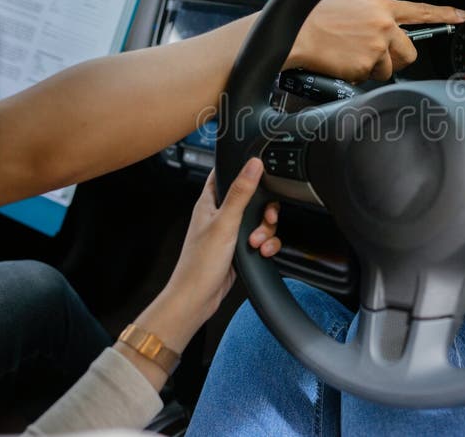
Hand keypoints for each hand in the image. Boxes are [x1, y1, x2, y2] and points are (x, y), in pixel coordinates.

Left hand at [130, 159, 276, 356]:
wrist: (198, 299)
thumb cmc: (199, 264)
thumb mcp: (224, 223)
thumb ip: (240, 192)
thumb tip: (253, 165)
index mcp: (210, 202)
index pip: (227, 174)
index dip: (244, 170)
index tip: (261, 175)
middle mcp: (220, 214)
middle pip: (252, 198)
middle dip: (264, 209)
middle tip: (265, 218)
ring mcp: (230, 232)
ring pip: (260, 220)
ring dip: (265, 230)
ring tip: (256, 242)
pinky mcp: (239, 247)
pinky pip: (261, 238)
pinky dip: (266, 244)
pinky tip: (261, 251)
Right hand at [288, 0, 464, 81]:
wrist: (298, 33)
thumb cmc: (318, 20)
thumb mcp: (353, 8)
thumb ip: (375, 19)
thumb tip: (387, 35)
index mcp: (381, 7)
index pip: (420, 11)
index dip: (444, 14)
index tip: (461, 16)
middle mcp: (384, 25)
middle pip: (410, 52)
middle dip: (397, 60)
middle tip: (376, 57)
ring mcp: (377, 46)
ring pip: (390, 69)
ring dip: (374, 68)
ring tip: (351, 55)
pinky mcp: (368, 64)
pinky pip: (371, 79)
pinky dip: (358, 76)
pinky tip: (343, 63)